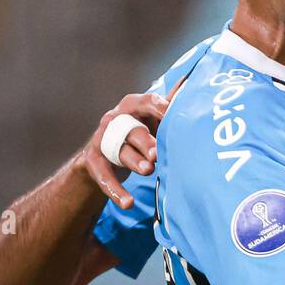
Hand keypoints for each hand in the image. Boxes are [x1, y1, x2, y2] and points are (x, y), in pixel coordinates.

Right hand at [81, 92, 168, 209]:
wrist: (102, 155)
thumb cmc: (137, 131)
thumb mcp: (152, 117)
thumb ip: (168, 105)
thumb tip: (191, 81)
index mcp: (132, 105)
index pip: (147, 102)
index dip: (160, 108)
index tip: (173, 115)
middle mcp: (114, 119)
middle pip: (133, 130)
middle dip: (146, 141)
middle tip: (158, 154)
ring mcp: (102, 140)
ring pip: (120, 151)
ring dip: (134, 162)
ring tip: (148, 171)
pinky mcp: (93, 162)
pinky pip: (104, 176)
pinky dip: (116, 191)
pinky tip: (128, 203)